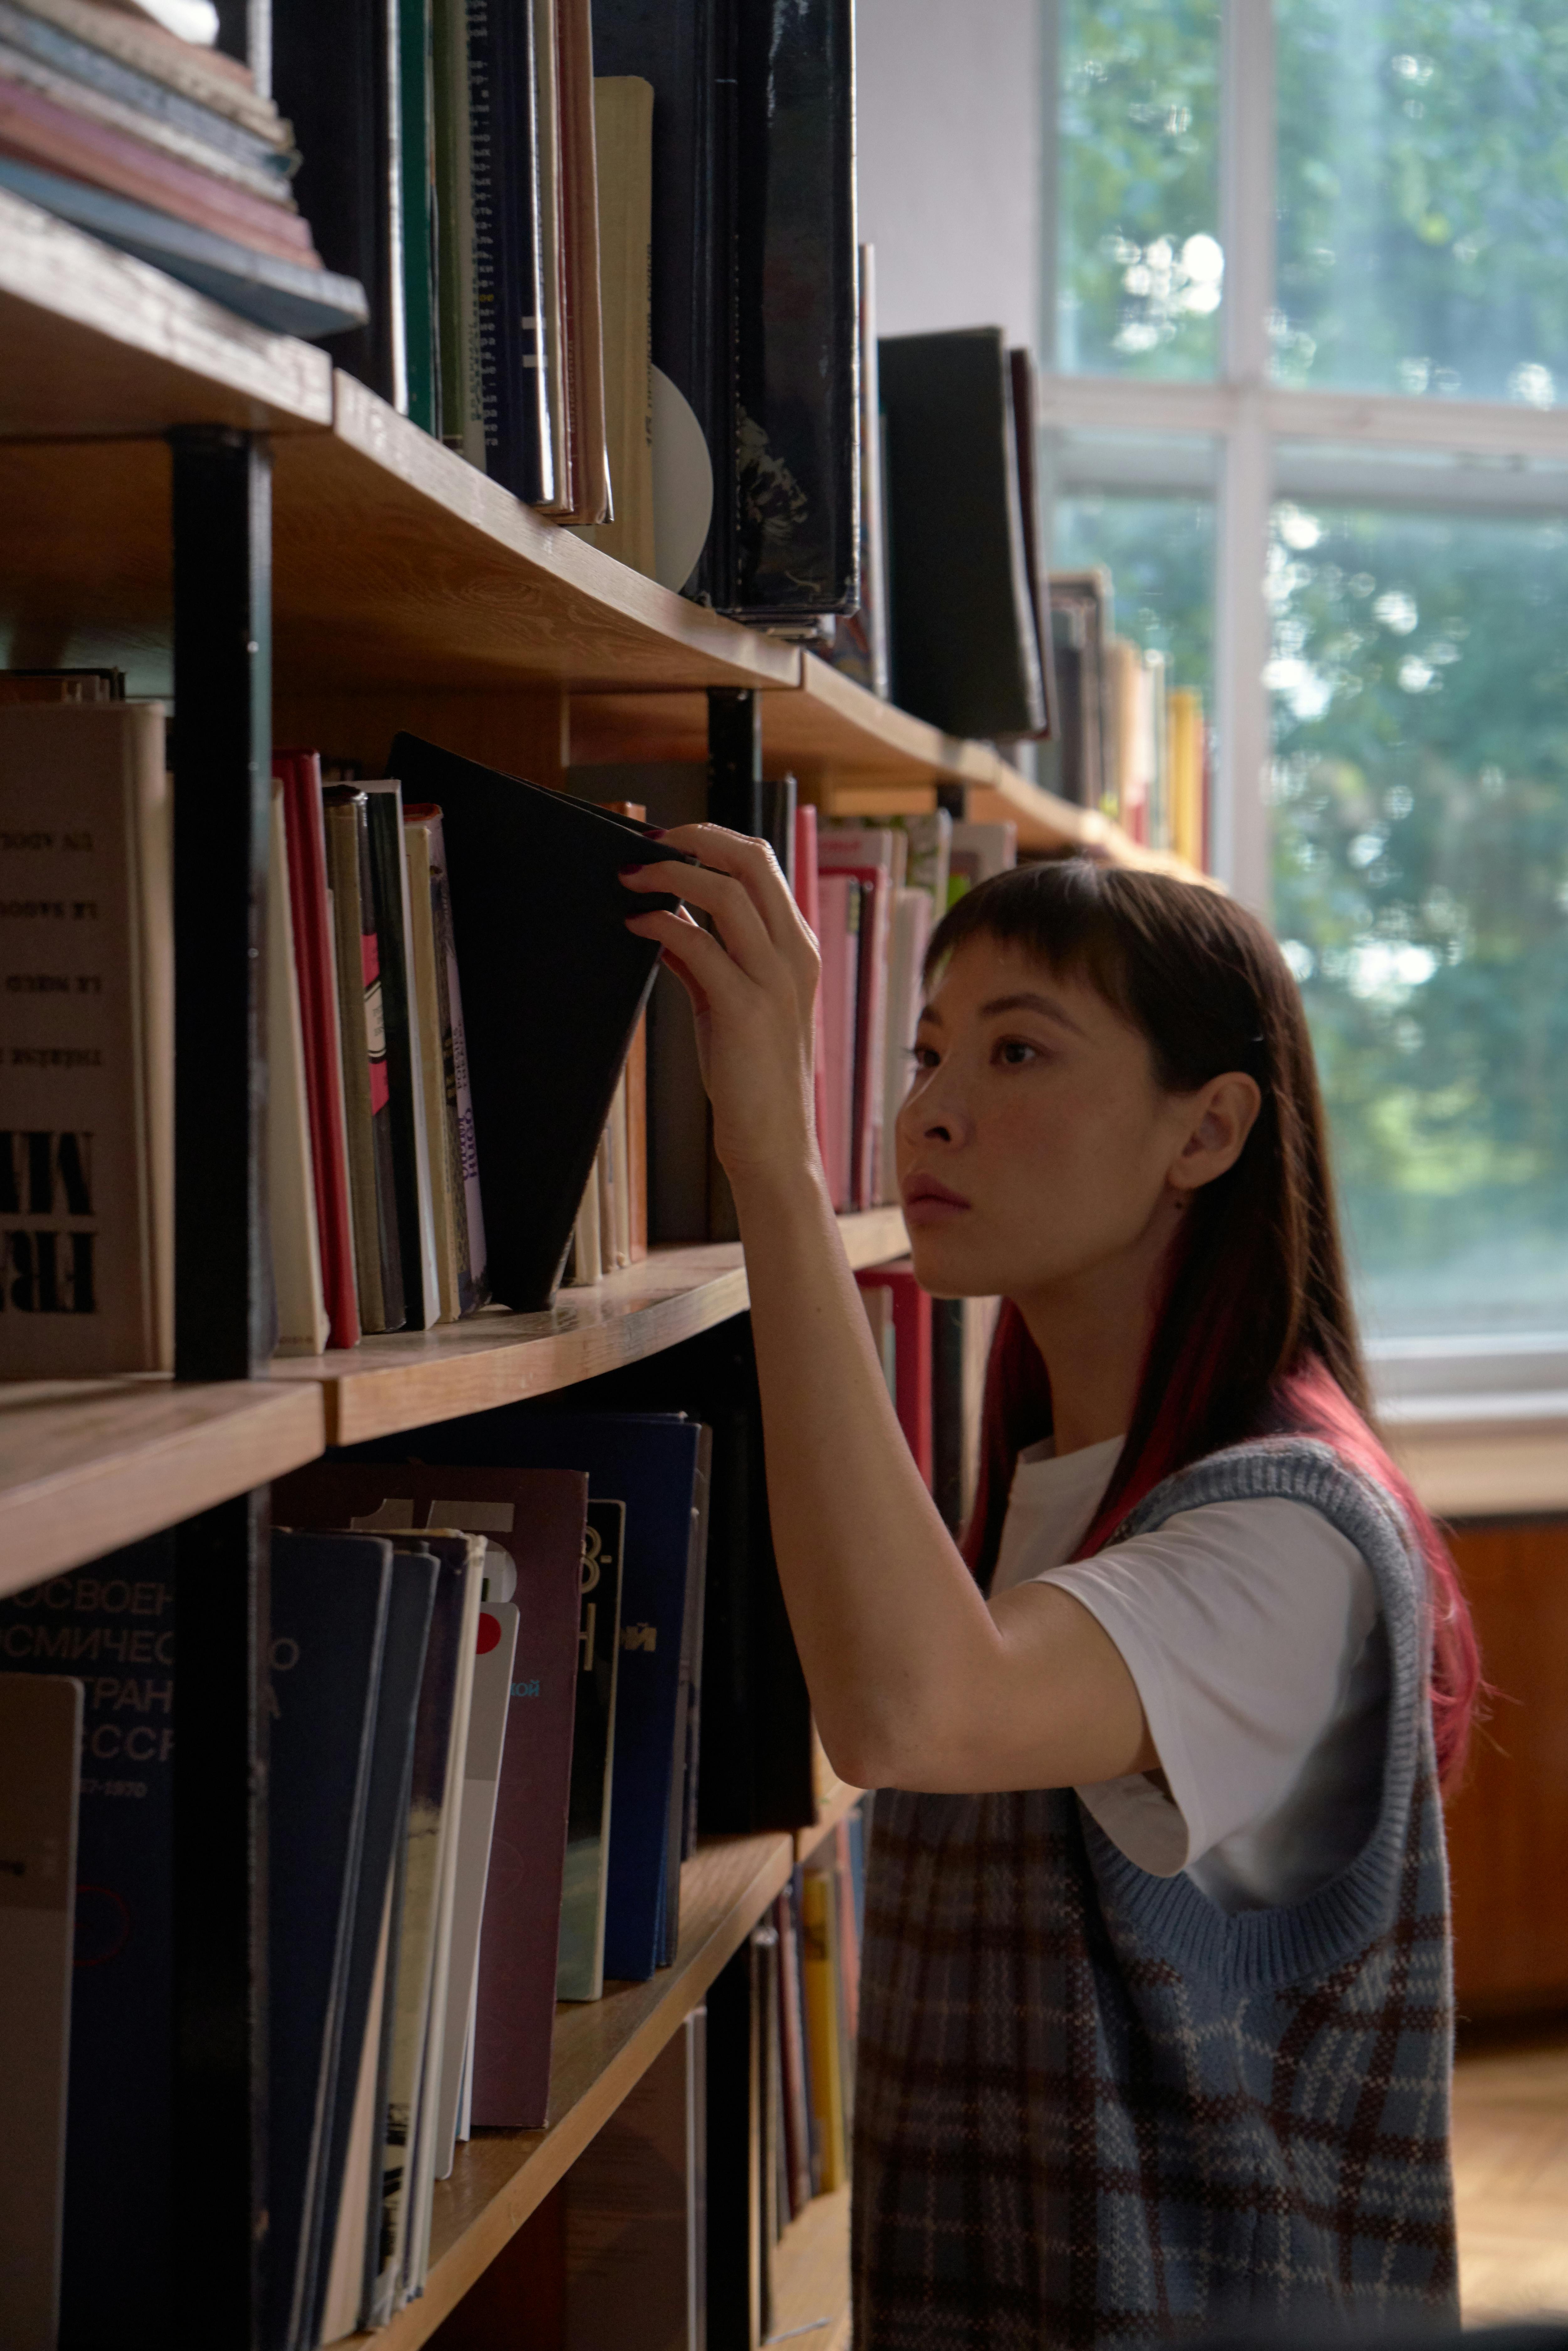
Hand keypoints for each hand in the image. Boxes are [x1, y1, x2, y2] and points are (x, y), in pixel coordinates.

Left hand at [622, 824, 821, 1185]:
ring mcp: (774, 979)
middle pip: (751, 860)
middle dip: (693, 838)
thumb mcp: (731, 1006)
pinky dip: (660, 924)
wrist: (774, 1142)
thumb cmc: (751, 1077)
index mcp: (797, 948)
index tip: (668, 840)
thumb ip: (708, 962)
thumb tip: (667, 924)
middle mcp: (794, 955)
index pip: (763, 863)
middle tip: (646, 842)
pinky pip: (698, 943)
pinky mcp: (745, 1009)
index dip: (713, 840)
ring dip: (669, 874)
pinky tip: (635, 925)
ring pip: (726, 891)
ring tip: (630, 878)